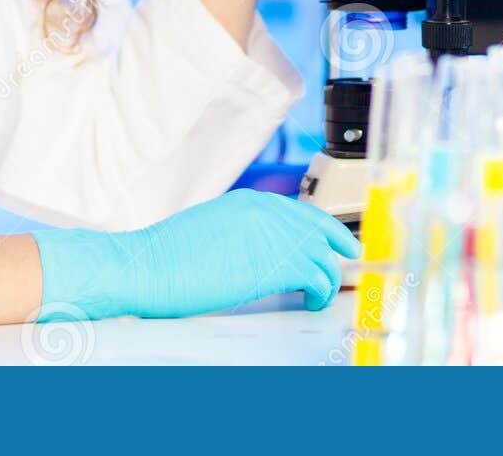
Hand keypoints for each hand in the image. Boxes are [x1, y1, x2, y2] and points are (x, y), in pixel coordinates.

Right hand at [35, 190, 359, 320]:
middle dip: (338, 243)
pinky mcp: (275, 264)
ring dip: (328, 275)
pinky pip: (316, 276)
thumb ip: (238, 233)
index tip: (332, 239)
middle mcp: (265, 211)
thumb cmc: (168, 259)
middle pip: (318, 225)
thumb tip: (254, 251)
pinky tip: (312, 301)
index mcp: (248, 202)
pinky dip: (321, 290)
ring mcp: (272, 235)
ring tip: (322, 293)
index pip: (298, 210)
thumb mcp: (208, 231)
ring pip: (322, 253)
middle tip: (351, 257)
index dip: (320, 226)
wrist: (150, 266)